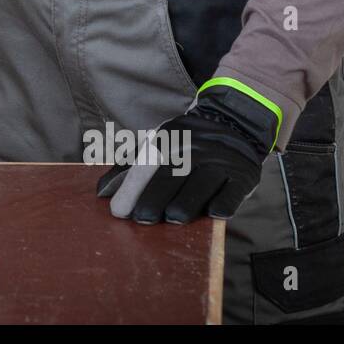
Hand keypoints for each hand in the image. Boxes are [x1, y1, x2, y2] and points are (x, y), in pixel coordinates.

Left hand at [95, 84, 279, 224]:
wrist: (233, 124)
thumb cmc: (185, 144)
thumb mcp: (156, 145)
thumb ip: (129, 169)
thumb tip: (101, 191)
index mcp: (167, 142)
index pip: (146, 167)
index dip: (132, 188)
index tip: (119, 210)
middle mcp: (191, 151)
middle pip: (171, 177)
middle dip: (154, 198)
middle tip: (142, 219)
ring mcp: (218, 163)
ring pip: (201, 184)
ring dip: (187, 202)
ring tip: (173, 217)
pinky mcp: (242, 176)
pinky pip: (233, 191)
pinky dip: (224, 202)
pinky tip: (215, 213)